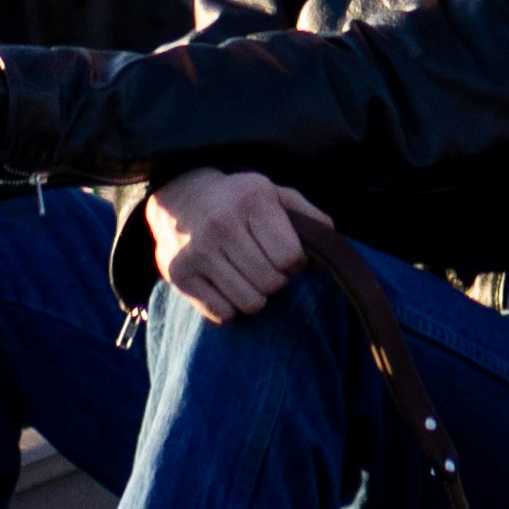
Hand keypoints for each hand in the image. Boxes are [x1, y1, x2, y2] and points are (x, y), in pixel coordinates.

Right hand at [147, 169, 329, 322]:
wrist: (182, 197)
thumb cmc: (240, 201)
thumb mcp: (274, 193)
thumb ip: (307, 215)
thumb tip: (330, 240)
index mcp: (252, 200)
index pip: (290, 258)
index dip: (295, 262)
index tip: (285, 254)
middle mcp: (221, 224)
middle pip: (271, 283)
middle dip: (276, 280)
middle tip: (266, 266)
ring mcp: (197, 251)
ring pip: (249, 304)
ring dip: (256, 296)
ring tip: (247, 276)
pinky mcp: (179, 275)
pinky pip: (223, 314)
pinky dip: (230, 306)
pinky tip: (226, 283)